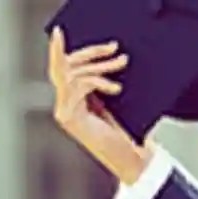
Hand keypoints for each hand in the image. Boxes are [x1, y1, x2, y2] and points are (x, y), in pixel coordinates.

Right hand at [47, 26, 151, 184]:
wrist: (133, 163)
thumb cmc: (130, 137)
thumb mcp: (116, 106)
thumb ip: (103, 89)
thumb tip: (109, 62)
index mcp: (74, 102)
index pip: (64, 69)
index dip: (65, 51)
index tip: (65, 35)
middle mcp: (64, 107)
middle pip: (64, 67)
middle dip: (91, 54)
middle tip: (115, 49)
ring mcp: (64, 113)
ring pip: (72, 74)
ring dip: (99, 67)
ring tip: (121, 66)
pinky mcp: (69, 118)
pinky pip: (77, 86)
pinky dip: (97, 82)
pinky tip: (115, 88)